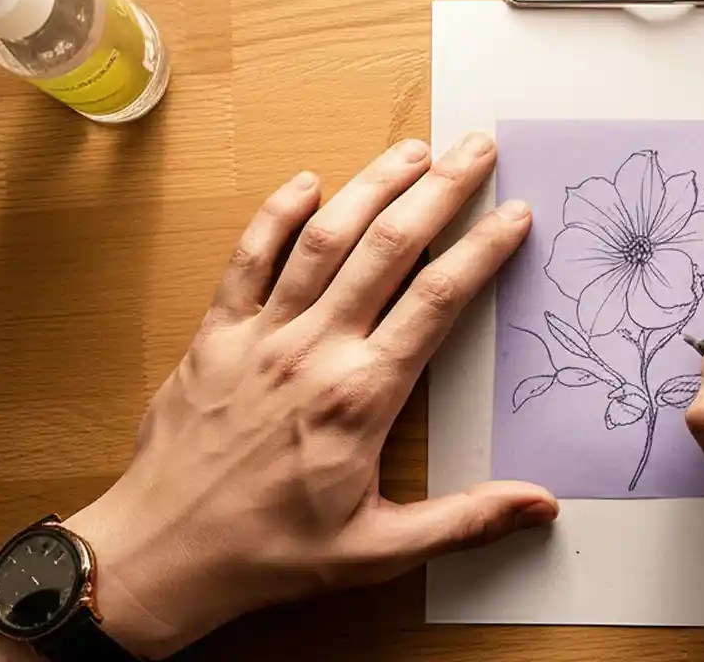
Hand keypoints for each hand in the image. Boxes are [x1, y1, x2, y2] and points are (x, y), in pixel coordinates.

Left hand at [55, 135, 558, 658]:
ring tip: (411, 150)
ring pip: (323, 239)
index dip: (484, 249)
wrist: (162, 554)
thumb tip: (541, 506)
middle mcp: (315, 349)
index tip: (515, 214)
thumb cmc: (272, 554)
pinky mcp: (216, 335)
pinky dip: (276, 215)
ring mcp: (261, 335)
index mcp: (362, 395)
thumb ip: (465, 521)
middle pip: (389, 248)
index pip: (439, 299)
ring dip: (370, 186)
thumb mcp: (379, 551)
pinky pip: (247, 258)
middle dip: (439, 190)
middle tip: (476, 148)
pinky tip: (306, 183)